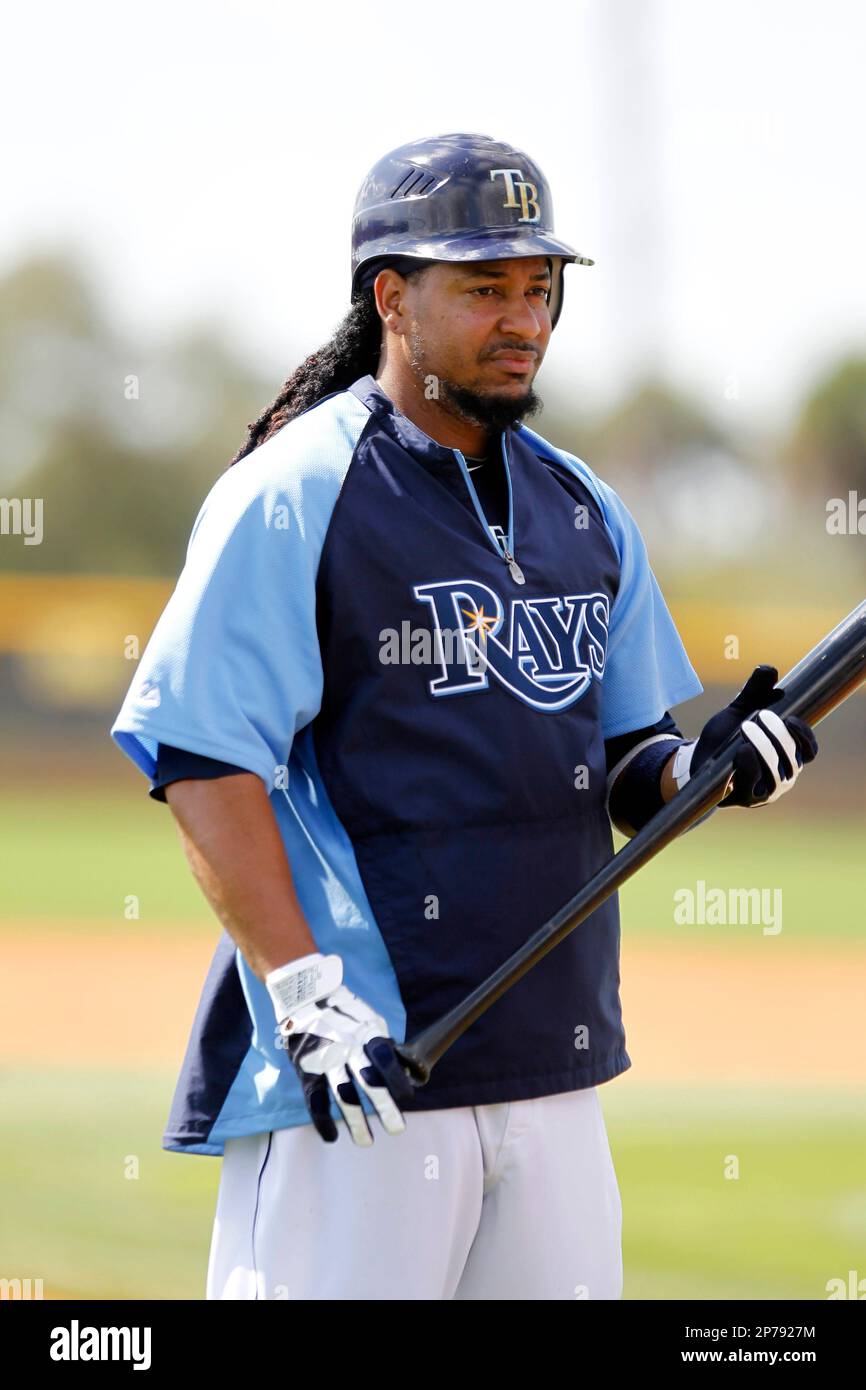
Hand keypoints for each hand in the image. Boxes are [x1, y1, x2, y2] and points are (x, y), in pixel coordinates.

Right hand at [270, 959, 415, 1144]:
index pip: (383, 1057)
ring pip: (342, 1093)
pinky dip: (322, 1120)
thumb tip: (405, 1071)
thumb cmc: (345, 1011)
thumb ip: (384, 1045)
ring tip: (367, 1142)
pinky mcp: (306, 1068)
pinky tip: (332, 1136)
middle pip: (367, 1080)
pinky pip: (314, 1099)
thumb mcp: (369, 1021)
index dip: (395, 1078)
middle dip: (383, 1106)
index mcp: (365, 1032)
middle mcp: (346, 1046)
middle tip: (397, 1129)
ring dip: (355, 1120)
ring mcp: (325, 1058)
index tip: (407, 1097)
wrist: (305, 996)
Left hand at [680, 665, 818, 806]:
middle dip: (779, 737)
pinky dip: (750, 766)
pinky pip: (753, 787)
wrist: (697, 759)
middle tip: (762, 715)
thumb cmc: (726, 736)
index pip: (809, 751)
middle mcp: (782, 777)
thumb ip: (755, 691)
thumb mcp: (739, 710)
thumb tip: (769, 669)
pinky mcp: (744, 799)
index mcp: (788, 756)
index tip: (791, 718)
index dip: (805, 736)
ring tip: (747, 729)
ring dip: (765, 749)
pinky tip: (741, 750)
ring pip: (777, 775)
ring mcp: (764, 791)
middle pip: (794, 761)